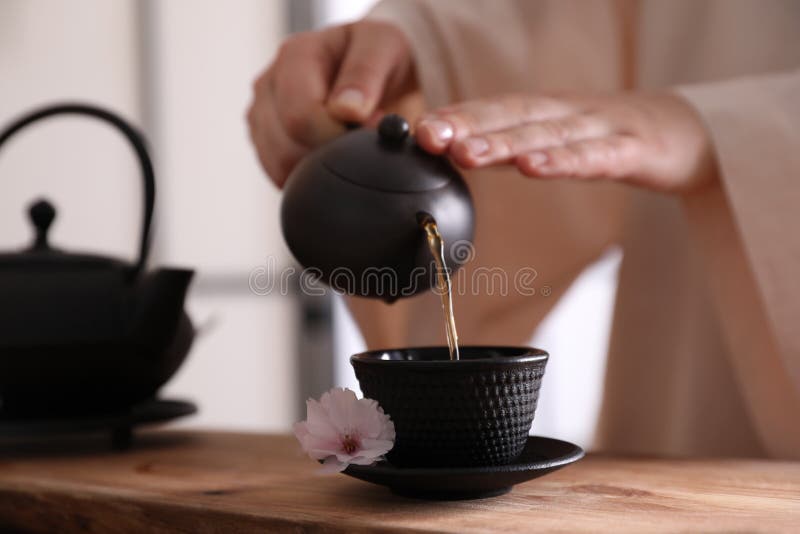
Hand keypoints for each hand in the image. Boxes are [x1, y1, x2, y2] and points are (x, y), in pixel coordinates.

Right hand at [248, 21, 415, 187]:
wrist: (379, 72)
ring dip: (320, 166)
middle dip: (330, 155)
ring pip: (280, 165)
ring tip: (348, 143)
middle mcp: (271, 82)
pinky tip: (332, 154)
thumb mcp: (386, 47)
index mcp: (297, 55)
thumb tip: (348, 110)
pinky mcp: (264, 137)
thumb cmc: (382, 57)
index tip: (369, 133)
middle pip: (286, 147)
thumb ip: (366, 74)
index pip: (301, 117)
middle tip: (362, 141)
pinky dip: (309, 174)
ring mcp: (263, 112)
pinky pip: (278, 173)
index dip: (337, 137)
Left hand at [416, 92, 717, 192]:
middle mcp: (568, 113)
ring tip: (467, 153)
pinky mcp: (634, 149)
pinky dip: (564, 161)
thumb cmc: (613, 136)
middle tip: (428, 136)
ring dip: (504, 143)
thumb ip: (514, 144)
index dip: (457, 117)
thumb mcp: (559, 137)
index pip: (495, 110)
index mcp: (546, 112)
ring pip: (547, 135)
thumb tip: (461, 154)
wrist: (691, 130)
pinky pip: (596, 157)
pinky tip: (535, 169)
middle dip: (467, 125)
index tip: (416, 130)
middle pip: (512, 117)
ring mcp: (602, 128)